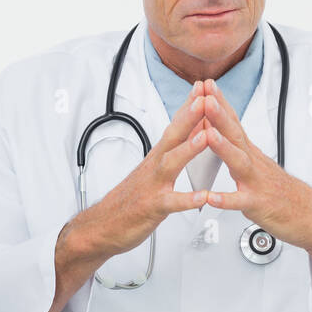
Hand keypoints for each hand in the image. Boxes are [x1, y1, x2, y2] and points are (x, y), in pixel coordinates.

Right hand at [68, 81, 211, 261]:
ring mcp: (153, 185)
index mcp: (158, 156)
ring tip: (207, 136)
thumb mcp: (154, 169)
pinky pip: (171, 203)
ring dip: (189, 149)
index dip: (189, 105)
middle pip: (173, 136)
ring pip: (171, 164)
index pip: (175, 125)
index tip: (204, 86)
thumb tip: (190, 133)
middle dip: (190, 115)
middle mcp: (155, 166)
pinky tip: (203, 197)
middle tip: (205, 97)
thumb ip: (171, 151)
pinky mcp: (152, 207)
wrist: (104, 225)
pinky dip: (188, 199)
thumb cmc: (131, 198)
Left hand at [198, 80, 311, 270]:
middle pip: (235, 134)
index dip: (220, 103)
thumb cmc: (283, 194)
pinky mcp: (259, 204)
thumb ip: (241, 150)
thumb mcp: (260, 165)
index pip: (234, 122)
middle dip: (218, 114)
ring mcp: (257, 182)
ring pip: (238, 162)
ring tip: (208, 134)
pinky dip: (226, 199)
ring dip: (223, 147)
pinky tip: (212, 197)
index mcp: (251, 154)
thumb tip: (222, 133)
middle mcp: (254, 163)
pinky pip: (241, 202)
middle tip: (205, 95)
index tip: (205, 84)